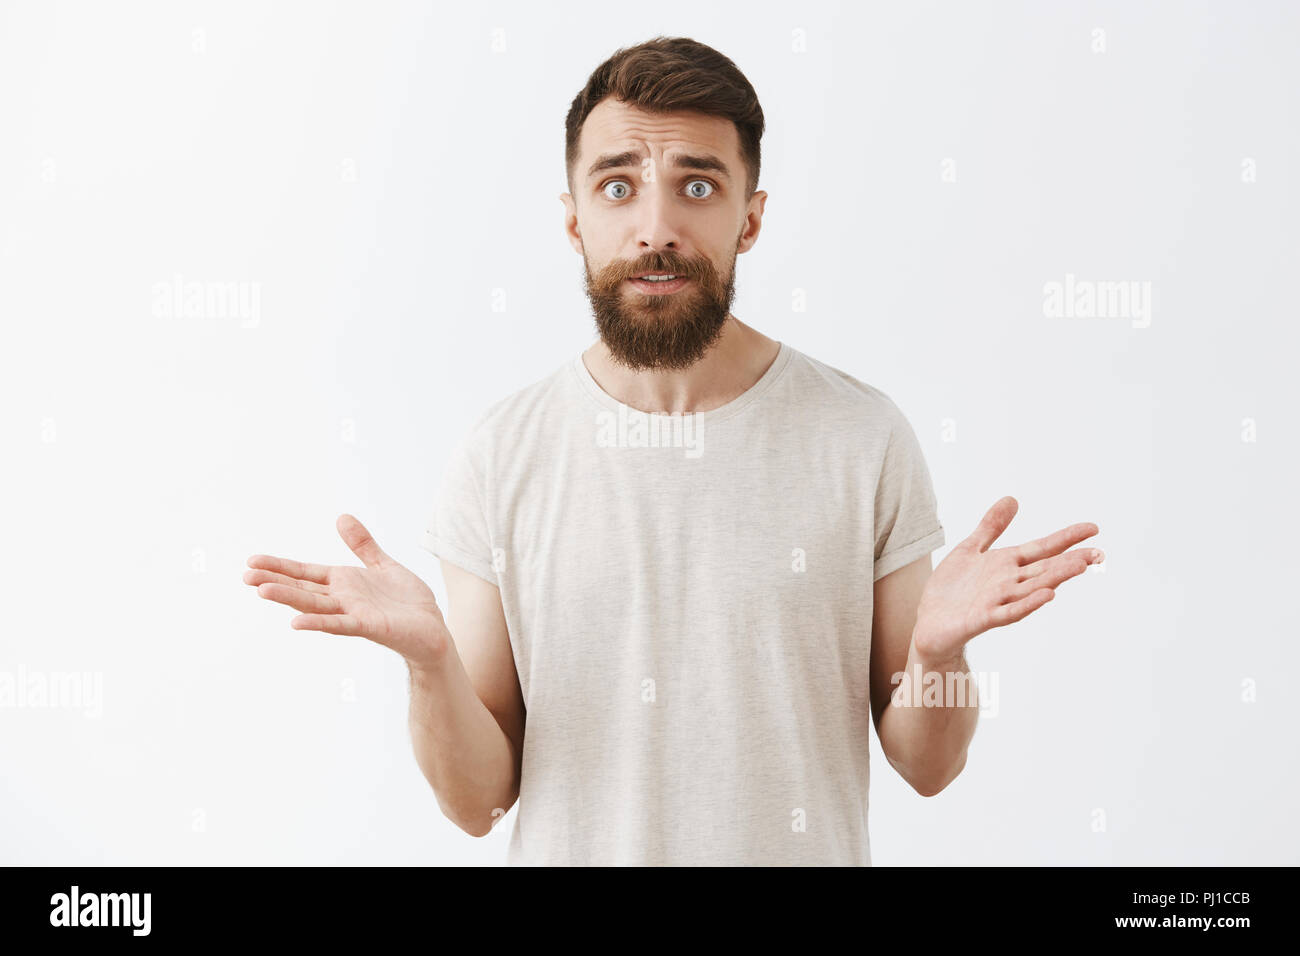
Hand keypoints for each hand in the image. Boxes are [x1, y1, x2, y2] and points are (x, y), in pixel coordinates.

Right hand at [244, 514, 450, 670]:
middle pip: (303, 588)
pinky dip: (319, 622)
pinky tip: (295, 623)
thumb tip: (341, 517)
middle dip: (275, 581)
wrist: (432, 630)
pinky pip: (341, 624)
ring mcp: (354, 614)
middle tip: (244, 576)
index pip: (306, 572)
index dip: (281, 566)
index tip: (252, 560)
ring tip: (261, 591)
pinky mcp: (369, 626)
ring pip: (315, 605)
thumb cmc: (407, 602)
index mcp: (344, 583)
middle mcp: (343, 599)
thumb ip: (362, 545)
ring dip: (289, 598)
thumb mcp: (382, 566)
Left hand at [912, 496, 1102, 665]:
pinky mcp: (983, 618)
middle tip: (1099, 553)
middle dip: (1071, 561)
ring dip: (1056, 577)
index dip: (1066, 537)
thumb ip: (991, 527)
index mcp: (1007, 564)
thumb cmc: (952, 589)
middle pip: (1045, 569)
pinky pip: (1009, 612)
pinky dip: (1028, 604)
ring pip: (1033, 588)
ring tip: (1080, 565)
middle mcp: (1009, 582)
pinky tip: (1047, 595)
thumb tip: (1012, 499)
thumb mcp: (970, 549)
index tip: (1093, 528)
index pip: (1042, 548)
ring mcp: (998, 601)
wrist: (930, 621)